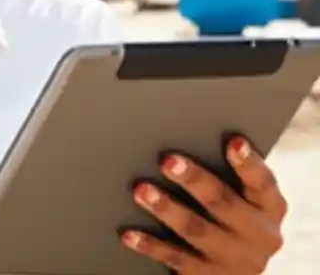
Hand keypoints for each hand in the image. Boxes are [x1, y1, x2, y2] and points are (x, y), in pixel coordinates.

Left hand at [121, 136, 286, 272]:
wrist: (237, 272)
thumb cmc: (232, 218)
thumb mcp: (244, 200)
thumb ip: (226, 175)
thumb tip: (183, 137)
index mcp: (270, 208)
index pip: (262, 182)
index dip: (248, 162)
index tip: (233, 142)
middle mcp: (259, 235)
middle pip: (222, 203)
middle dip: (194, 180)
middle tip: (167, 161)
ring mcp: (235, 260)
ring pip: (196, 230)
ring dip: (166, 208)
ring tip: (141, 190)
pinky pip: (175, 259)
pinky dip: (150, 245)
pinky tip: (129, 233)